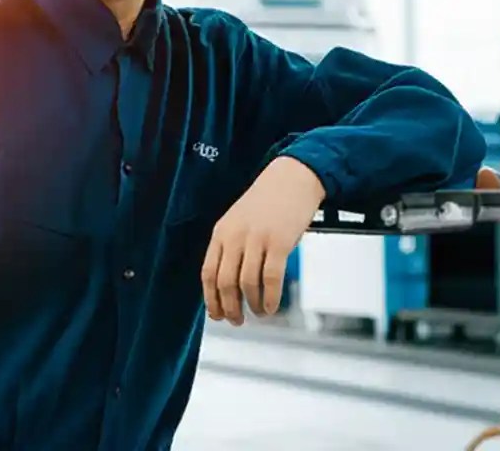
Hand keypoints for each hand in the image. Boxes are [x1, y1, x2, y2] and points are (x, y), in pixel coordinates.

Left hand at [201, 156, 324, 325]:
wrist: (291, 178)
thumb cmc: (266, 203)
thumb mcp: (238, 221)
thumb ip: (231, 247)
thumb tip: (228, 285)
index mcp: (221, 233)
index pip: (208, 273)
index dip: (210, 299)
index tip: (216, 315)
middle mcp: (235, 236)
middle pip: (225, 282)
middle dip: (229, 307)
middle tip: (237, 321)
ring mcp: (257, 239)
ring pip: (247, 283)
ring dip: (252, 305)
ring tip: (258, 313)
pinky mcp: (279, 242)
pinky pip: (271, 278)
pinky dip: (270, 298)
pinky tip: (272, 307)